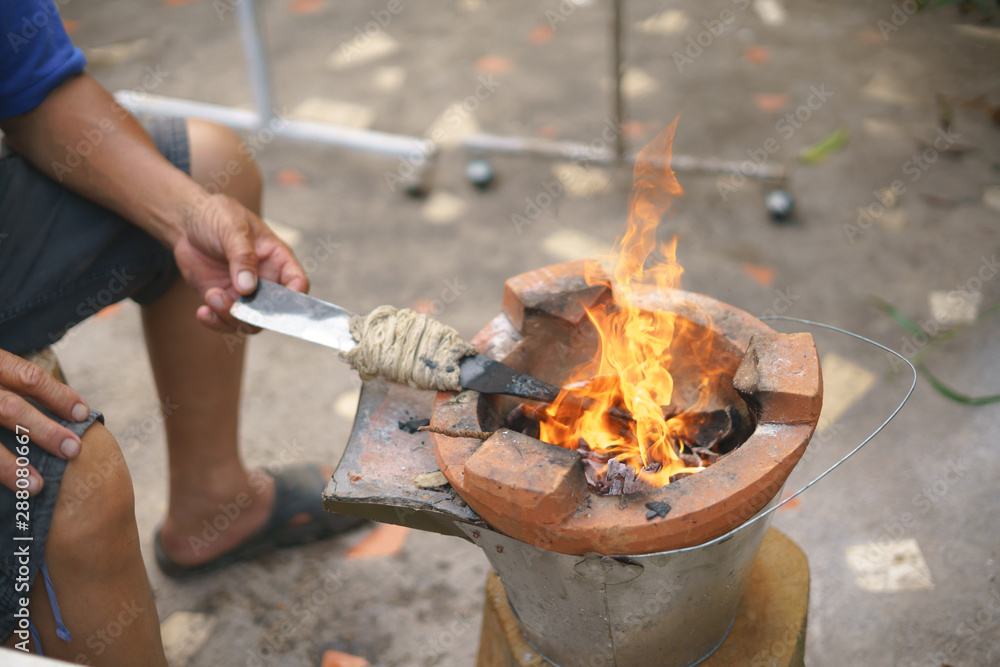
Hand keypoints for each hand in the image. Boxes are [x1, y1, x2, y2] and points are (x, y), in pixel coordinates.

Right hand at [0, 349, 90, 494]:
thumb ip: (13, 384)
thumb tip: (66, 413)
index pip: (28, 377)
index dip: (58, 396)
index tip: (84, 415)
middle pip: (9, 408)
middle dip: (44, 431)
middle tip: (73, 450)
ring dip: (11, 466)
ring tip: (38, 486)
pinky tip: (11, 491)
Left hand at [172, 193, 308, 331]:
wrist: (188, 221)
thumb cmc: (217, 216)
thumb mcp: (233, 228)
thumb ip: (243, 256)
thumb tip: (248, 287)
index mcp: (277, 259)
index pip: (297, 283)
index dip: (295, 297)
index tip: (277, 303)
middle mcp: (265, 280)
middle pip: (274, 311)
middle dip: (255, 314)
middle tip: (234, 306)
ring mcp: (244, 293)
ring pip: (249, 321)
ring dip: (230, 316)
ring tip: (212, 296)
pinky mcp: (224, 299)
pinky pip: (225, 322)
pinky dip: (215, 322)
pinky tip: (203, 312)